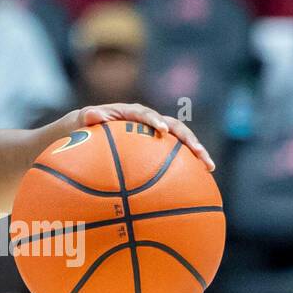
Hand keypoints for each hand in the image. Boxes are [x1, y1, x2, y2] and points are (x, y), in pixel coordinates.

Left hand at [74, 103, 216, 171]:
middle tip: (199, 153)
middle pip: (174, 126)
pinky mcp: (159, 145)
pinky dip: (187, 164)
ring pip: (180, 140)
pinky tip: (199, 180)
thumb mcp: (83, 119)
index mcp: (130, 113)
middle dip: (188, 138)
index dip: (155, 120)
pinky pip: (176, 153)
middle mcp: (148, 120)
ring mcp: (156, 132)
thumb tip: (91, 114)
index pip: (146, 115)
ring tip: (209, 167)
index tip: (163, 130)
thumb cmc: (86, 125)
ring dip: (196, 151)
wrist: (91, 129)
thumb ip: (88, 116)